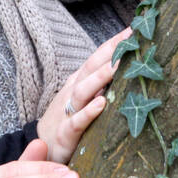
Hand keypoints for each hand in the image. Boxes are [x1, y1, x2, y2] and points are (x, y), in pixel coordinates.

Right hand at [36, 27, 131, 163]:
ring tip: (119, 66)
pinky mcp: (65, 133)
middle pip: (90, 67)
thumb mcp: (83, 99)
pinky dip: (88, 112)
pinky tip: (102, 104)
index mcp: (78, 82)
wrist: (43, 147)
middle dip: (110, 52)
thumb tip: (126, 69)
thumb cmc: (68, 120)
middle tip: (132, 41)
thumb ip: (100, 85)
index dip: (114, 44)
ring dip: (100, 77)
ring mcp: (67, 111)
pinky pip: (77, 121)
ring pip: (83, 90)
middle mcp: (72, 92)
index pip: (97, 58)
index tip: (134, 30)